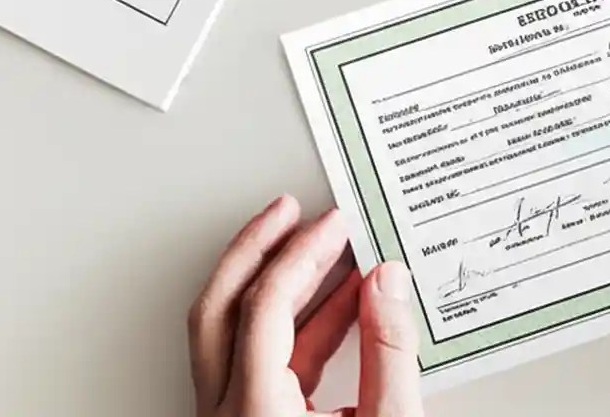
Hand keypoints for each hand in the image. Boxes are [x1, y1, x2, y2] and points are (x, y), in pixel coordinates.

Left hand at [188, 196, 424, 416]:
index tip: (332, 225)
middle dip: (258, 251)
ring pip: (231, 333)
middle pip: (219, 310)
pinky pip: (257, 361)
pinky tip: (338, 302)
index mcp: (256, 411)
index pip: (263, 308)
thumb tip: (388, 283)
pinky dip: (295, 325)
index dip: (301, 256)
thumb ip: (389, 353)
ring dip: (278, 284)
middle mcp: (229, 416)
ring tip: (323, 250)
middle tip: (289, 213)